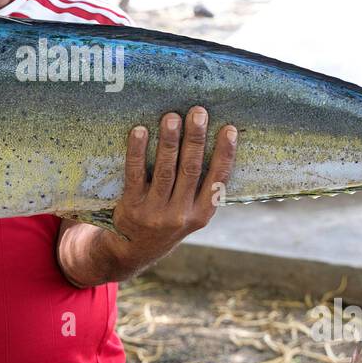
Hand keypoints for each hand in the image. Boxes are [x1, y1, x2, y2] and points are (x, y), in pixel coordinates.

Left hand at [62, 106, 236, 286]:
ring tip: (171, 117)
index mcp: (202, 214)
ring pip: (165, 170)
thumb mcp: (190, 214)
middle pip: (191, 169)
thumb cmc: (166, 221)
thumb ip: (200, 188)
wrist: (131, 250)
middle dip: (195, 138)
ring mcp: (155, 212)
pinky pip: (135, 174)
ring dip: (169, 141)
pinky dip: (138, 151)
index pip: (218, 180)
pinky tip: (139, 131)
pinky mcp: (132, 207)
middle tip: (198, 112)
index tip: (229, 129)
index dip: (225, 154)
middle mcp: (181, 214)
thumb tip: (212, 142)